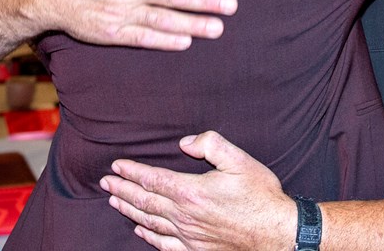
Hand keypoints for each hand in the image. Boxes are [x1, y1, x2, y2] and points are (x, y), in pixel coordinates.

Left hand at [100, 131, 295, 250]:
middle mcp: (185, 216)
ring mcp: (189, 236)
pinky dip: (148, 237)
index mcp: (191, 192)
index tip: (116, 165)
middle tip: (106, 182)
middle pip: (145, 201)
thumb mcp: (240, 160)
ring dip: (129, 210)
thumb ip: (211, 144)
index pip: (152, 180)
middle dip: (123, 189)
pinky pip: (164, 245)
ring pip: (150, 222)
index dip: (132, 172)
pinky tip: (140, 231)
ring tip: (114, 201)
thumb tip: (186, 143)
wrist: (277, 234)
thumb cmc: (260, 196)